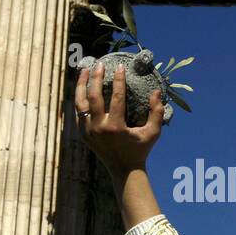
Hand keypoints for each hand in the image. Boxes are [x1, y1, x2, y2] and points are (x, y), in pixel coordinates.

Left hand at [75, 58, 163, 174]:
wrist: (123, 170)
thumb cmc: (140, 150)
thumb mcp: (153, 133)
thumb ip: (157, 112)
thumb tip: (157, 91)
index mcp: (115, 127)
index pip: (116, 97)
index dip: (118, 79)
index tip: (120, 66)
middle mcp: (98, 128)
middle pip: (93, 96)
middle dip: (96, 77)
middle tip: (100, 64)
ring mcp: (88, 131)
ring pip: (80, 102)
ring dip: (81, 84)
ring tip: (84, 69)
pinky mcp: (83, 133)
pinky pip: (78, 112)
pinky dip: (80, 98)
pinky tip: (83, 87)